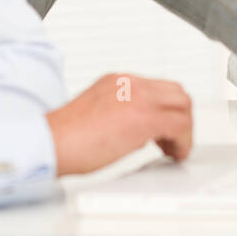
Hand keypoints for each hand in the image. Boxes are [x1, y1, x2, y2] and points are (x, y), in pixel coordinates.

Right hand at [45, 73, 192, 175]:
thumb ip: (121, 113)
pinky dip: (184, 142)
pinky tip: (175, 154)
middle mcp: (131, 84)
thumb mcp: (97, 112)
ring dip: (184, 129)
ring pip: (183, 105)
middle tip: (174, 139)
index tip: (164, 129)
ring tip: (174, 149)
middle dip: (181, 117)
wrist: (51, 142)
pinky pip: (180, 126)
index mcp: (118, 81)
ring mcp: (139, 98)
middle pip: (176, 92)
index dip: (167, 110)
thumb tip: (140, 131)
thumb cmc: (67, 136)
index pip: (158, 87)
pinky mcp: (144, 118)